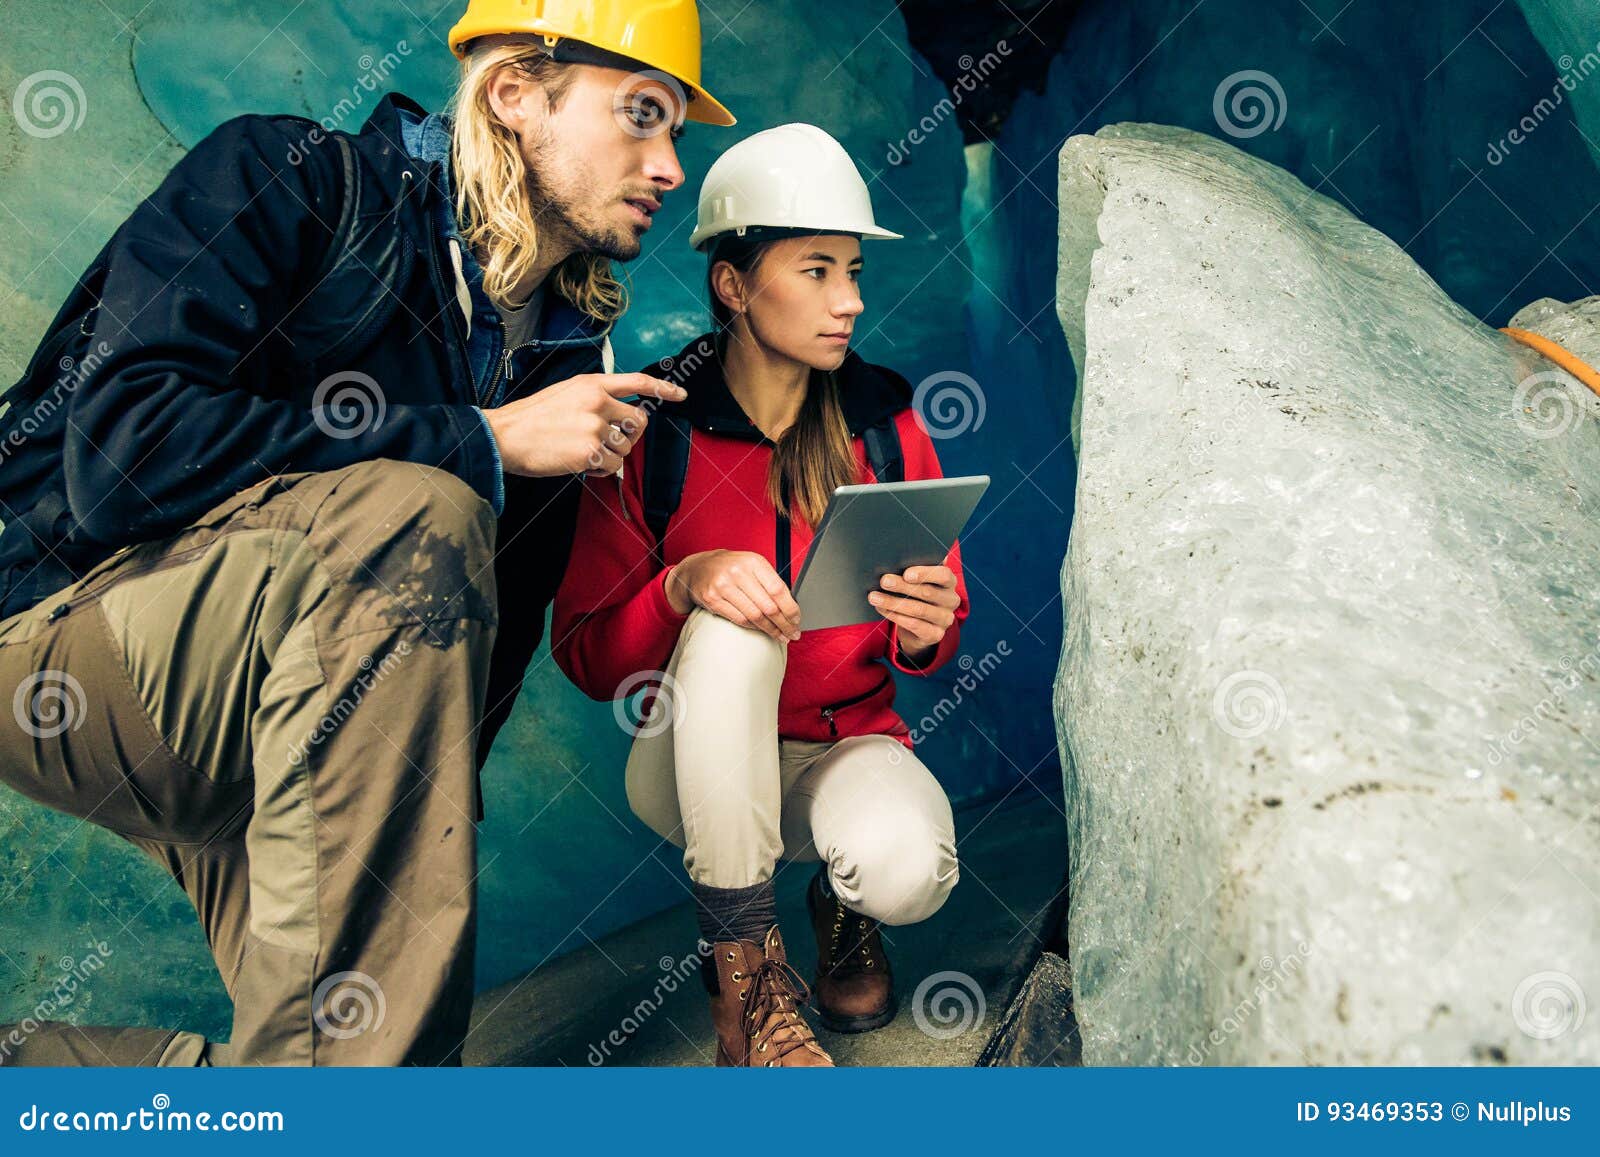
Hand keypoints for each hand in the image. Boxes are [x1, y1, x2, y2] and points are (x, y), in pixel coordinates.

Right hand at [482, 373, 685, 477]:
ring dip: (610, 455)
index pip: (637, 381)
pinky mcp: (590, 452)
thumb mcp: (565, 393)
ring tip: (581, 450)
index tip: (681, 395)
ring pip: (626, 449)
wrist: (505, 435)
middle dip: (629, 436)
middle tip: (606, 441)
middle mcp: (598, 402)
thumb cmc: (532, 418)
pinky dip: (600, 470)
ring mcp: (595, 427)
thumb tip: (619, 416)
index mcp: (592, 385)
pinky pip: (612, 467)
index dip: (663, 388)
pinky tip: (579, 462)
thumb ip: (594, 398)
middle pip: (639, 422)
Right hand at [665, 550, 801, 641]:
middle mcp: (738, 572)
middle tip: (793, 633)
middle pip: (768, 606)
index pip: (778, 589)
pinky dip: (754, 628)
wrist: (698, 568)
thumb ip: (769, 581)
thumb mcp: (752, 565)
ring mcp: (723, 586)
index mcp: (753, 561)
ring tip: (781, 636)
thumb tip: (791, 606)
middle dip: (784, 624)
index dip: (790, 608)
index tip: (797, 620)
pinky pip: (739, 619)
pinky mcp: (712, 599)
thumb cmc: (732, 568)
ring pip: (755, 615)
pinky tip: (762, 630)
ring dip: (771, 630)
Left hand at [870, 564, 958, 659]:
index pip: (944, 575)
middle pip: (928, 592)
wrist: (919, 628)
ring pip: (918, 609)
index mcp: (949, 582)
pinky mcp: (935, 634)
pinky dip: (895, 616)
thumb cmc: (916, 596)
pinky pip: (914, 625)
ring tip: (874, 596)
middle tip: (884, 581)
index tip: (906, 573)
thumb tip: (893, 560)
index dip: (925, 573)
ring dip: (893, 602)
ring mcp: (945, 619)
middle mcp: (951, 600)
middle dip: (902, 586)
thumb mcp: (917, 582)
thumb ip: (912, 571)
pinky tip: (881, 609)